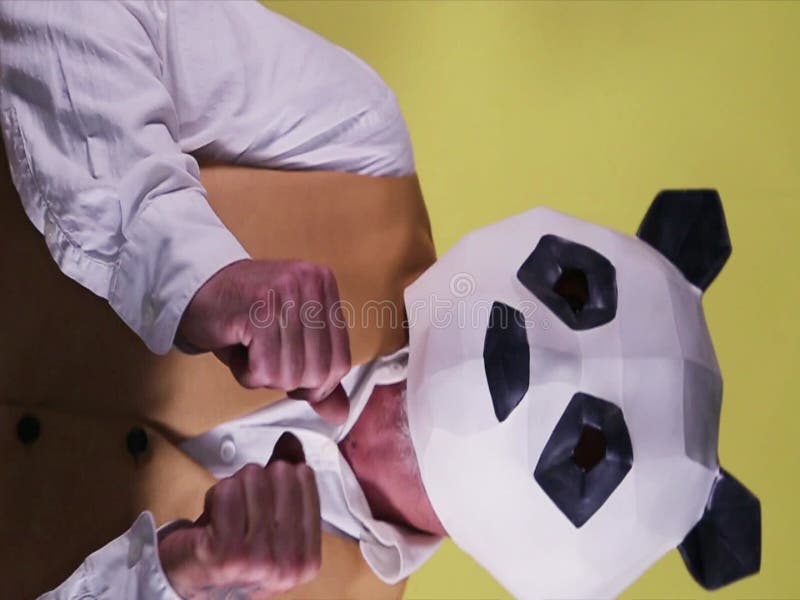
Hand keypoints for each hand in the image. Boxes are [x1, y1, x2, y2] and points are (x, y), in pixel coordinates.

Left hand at [158, 432, 320, 598]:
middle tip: (241, 509)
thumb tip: (291, 440)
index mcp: (308, 558)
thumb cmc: (234, 548)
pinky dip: (215, 497)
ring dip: (233, 489)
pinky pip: (226, 492)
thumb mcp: (271, 518)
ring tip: (226, 515)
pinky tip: (211, 521)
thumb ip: (288, 479)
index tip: (265, 498)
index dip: (279, 475)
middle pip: (279, 474)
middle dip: (255, 481)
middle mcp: (289, 563)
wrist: (192, 586)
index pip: (304, 477)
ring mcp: (257, 560)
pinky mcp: (225, 554)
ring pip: (252, 478)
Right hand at [177, 259, 350, 423]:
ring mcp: (286, 291)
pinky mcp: (260, 306)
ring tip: (249, 349)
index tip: (292, 378)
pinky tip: (238, 349)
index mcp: (325, 285)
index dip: (316, 384)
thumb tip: (339, 414)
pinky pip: (264, 369)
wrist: (194, 289)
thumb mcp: (288, 342)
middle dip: (287, 380)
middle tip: (263, 359)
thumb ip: (317, 377)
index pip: (340, 360)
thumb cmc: (241, 315)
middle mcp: (310, 282)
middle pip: (318, 371)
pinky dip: (247, 373)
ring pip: (291, 373)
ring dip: (263, 375)